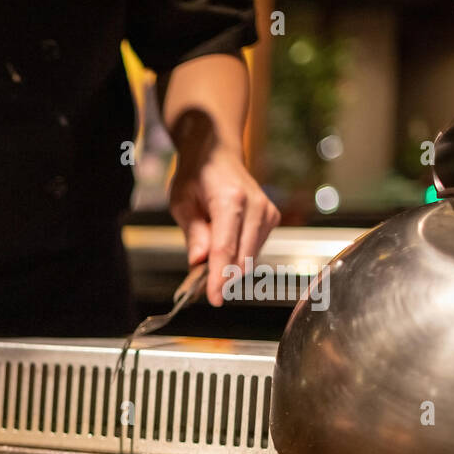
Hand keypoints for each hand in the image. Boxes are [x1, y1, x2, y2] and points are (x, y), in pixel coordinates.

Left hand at [168, 144, 279, 306]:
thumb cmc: (196, 176)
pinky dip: (237, 258)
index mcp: (231, 200)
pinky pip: (254, 250)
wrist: (217, 154)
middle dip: (223, 277)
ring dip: (229, 268)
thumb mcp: (182, 202)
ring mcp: (267, 213)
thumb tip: (198, 262)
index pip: (226, 248)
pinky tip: (222, 249)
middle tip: (200, 286)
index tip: (214, 298)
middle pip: (242, 257)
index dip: (220, 277)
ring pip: (250, 257)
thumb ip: (193, 233)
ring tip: (207, 258)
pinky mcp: (271, 219)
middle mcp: (256, 206)